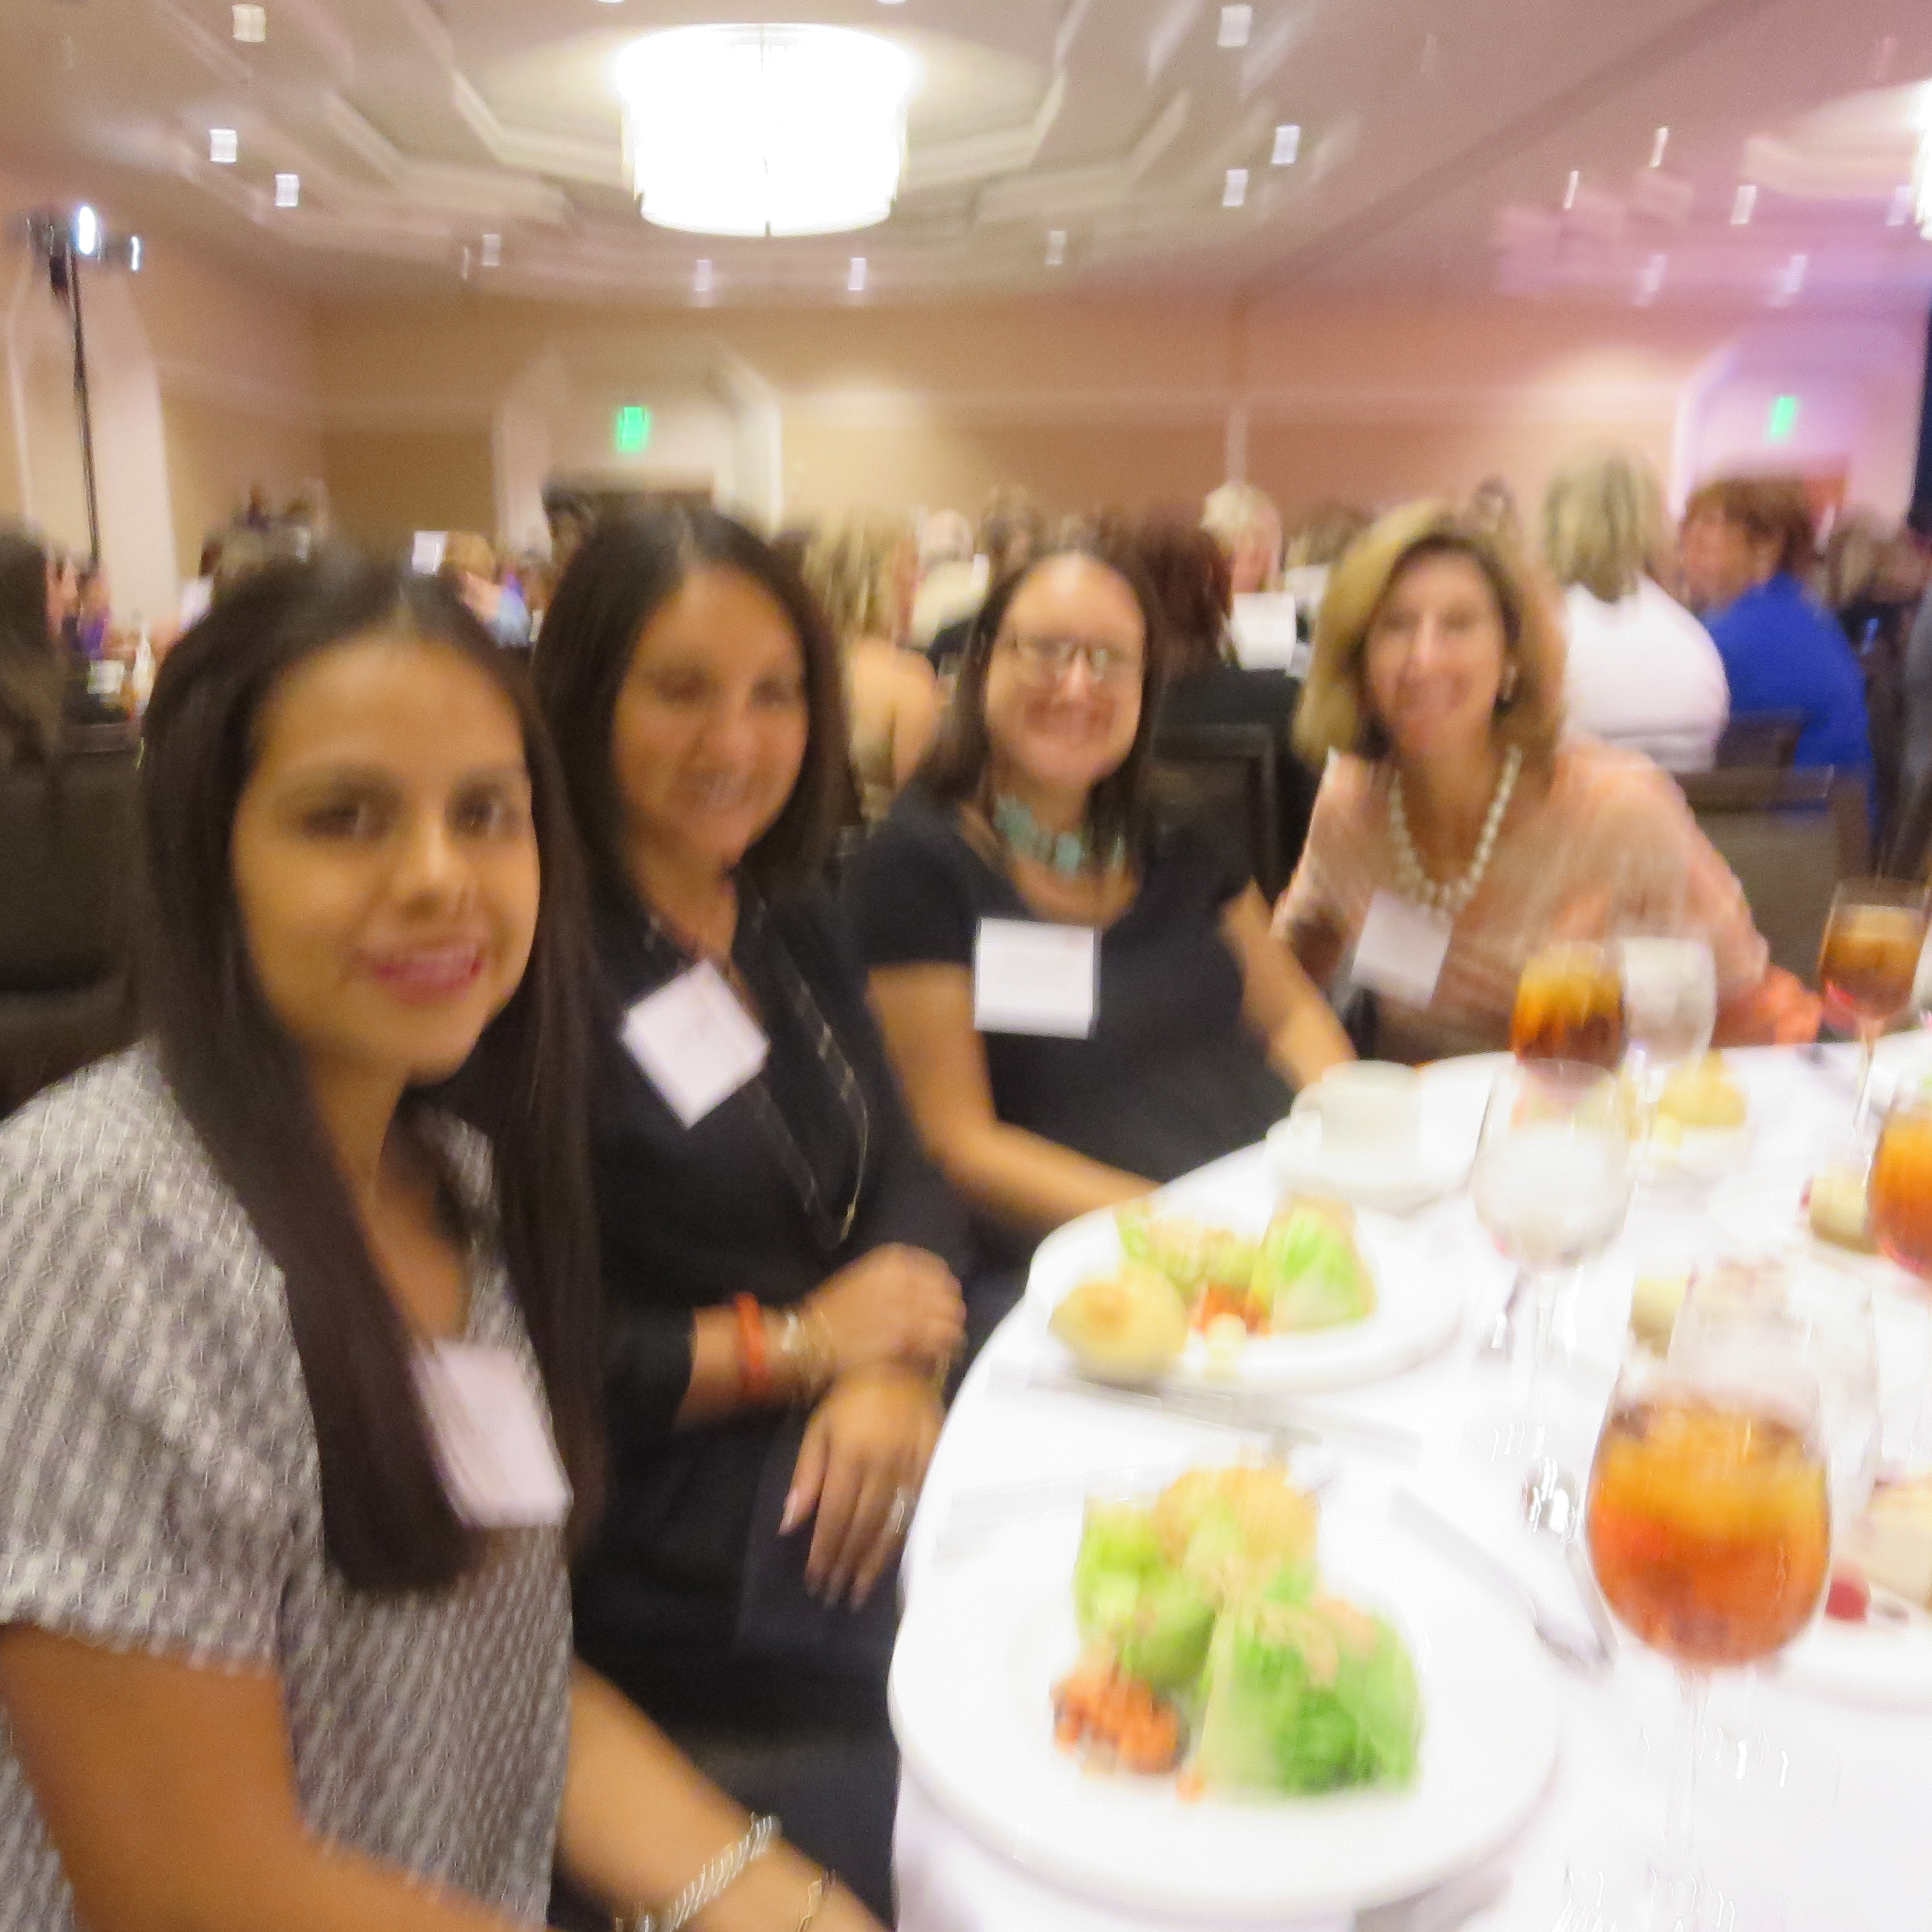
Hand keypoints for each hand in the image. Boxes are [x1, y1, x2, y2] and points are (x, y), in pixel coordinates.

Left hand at [781, 1368, 942, 1606]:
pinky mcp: (936, 1465)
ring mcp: (914, 1465)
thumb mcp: (818, 1429)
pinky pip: (918, 1511)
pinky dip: (903, 1541)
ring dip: (873, 1563)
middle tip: (834, 1594)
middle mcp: (884, 1463)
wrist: (902, 1365)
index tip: (815, 1579)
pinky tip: (891, 1562)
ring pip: (892, 1525)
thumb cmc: (851, 1397)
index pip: (834, 1515)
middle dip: (846, 1564)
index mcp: (851, 1453)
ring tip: (858, 1591)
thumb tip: (790, 1526)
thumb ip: (806, 1477)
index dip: (824, 1551)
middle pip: (862, 1526)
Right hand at [800, 1245, 963, 1377]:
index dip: (941, 1291)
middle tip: (942, 1327)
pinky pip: (940, 1342)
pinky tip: (934, 1356)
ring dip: (948, 1331)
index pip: (938, 1270)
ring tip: (941, 1344)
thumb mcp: (866, 1280)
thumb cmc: (833, 1312)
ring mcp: (907, 1306)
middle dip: (948, 1312)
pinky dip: (941, 1350)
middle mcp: (904, 1278)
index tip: (938, 1304)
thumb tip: (928, 1292)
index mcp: (893, 1259)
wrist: (809, 1338)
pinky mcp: (906, 1336)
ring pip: (949, 1318)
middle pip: (948, 1294)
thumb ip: (899, 1281)